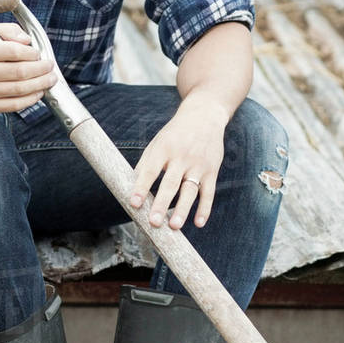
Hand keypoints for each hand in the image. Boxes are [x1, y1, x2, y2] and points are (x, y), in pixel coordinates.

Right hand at [0, 23, 56, 114]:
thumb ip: (9, 30)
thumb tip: (27, 41)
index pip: (14, 51)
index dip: (32, 53)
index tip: (38, 54)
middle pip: (20, 72)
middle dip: (41, 69)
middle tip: (50, 67)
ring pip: (20, 89)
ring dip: (41, 84)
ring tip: (49, 79)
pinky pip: (15, 104)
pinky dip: (31, 99)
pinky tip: (38, 92)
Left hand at [129, 92, 228, 229]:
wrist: (204, 116)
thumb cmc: (175, 134)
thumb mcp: (157, 143)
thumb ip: (146, 163)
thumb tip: (131, 187)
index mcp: (164, 148)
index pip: (150, 170)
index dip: (142, 187)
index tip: (134, 203)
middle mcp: (182, 157)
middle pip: (170, 184)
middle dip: (162, 204)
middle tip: (154, 223)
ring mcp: (198, 164)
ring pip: (190, 190)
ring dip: (182, 209)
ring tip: (174, 226)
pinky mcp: (212, 170)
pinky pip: (208, 192)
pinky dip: (205, 208)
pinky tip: (199, 222)